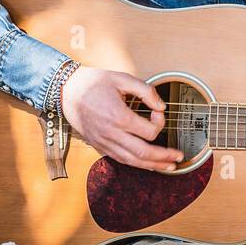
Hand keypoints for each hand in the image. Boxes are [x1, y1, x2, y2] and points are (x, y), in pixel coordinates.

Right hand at [60, 65, 183, 170]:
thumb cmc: (93, 83)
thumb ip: (145, 91)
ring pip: (132, 161)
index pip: (149, 131)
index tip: (158, 113)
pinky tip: (148, 164)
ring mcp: (104, 142)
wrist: (67, 91)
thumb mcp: (122, 78)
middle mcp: (111, 133)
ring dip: (153, 165)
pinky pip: (121, 160)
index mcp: (118, 116)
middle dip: (164, 157)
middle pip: (143, 153)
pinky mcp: (99, 146)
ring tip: (169, 166)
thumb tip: (161, 106)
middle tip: (178, 156)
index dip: (160, 123)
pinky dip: (137, 164)